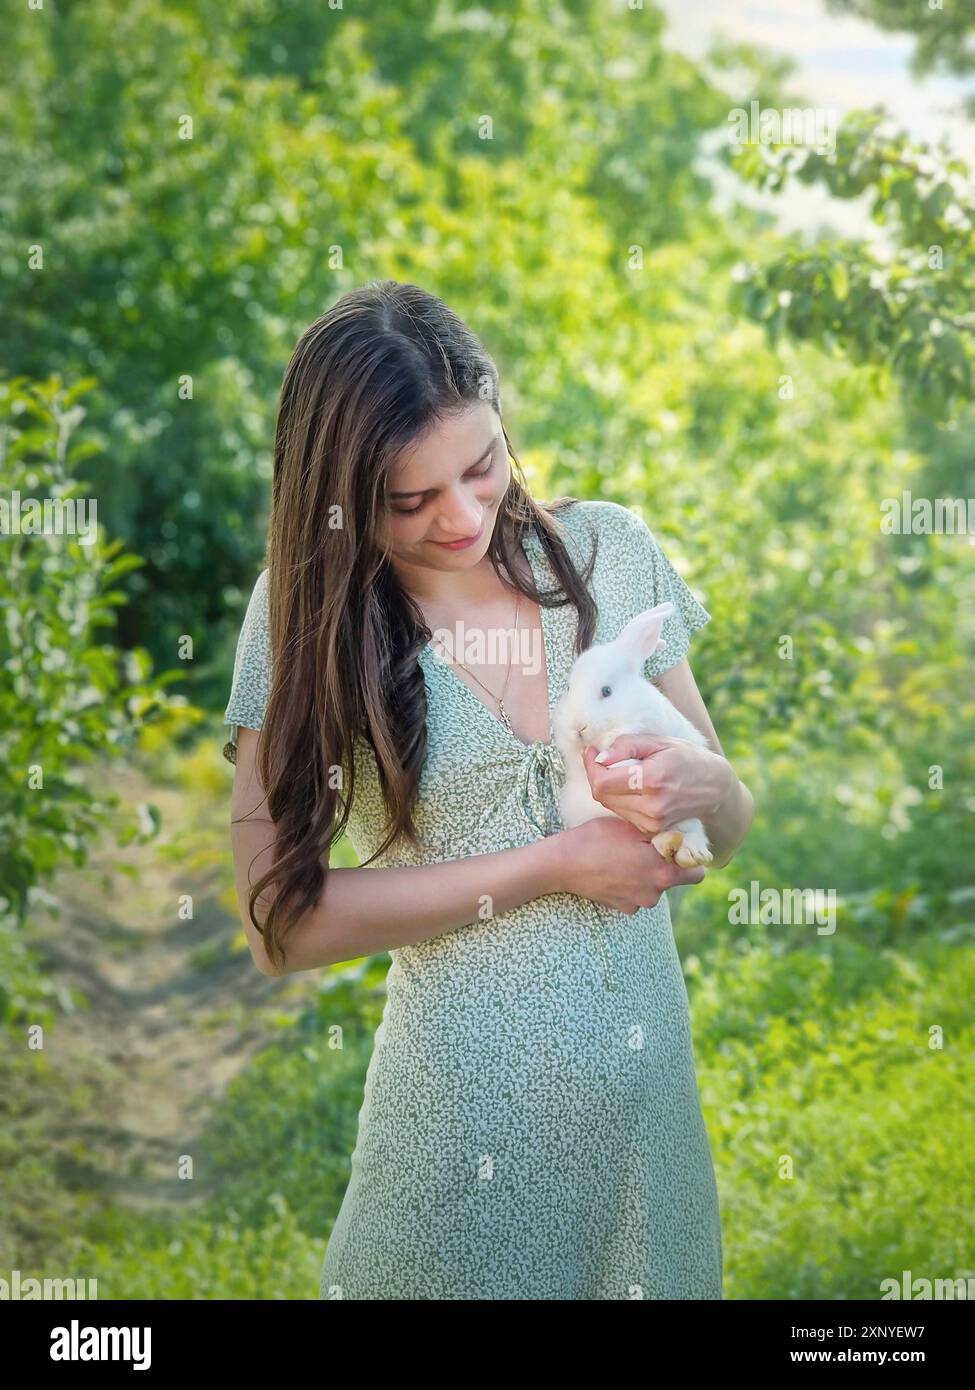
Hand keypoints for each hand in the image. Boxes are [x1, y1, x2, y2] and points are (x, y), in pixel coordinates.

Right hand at [554, 816, 705, 914]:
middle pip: (673, 878)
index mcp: (663, 872)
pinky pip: (636, 893)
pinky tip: (613, 870)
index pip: (696, 872)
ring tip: (624, 856)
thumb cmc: (597, 839)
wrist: (563, 864)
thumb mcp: (632, 827)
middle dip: (664, 864)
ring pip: (653, 885)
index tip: (677, 847)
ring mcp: (638, 903)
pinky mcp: (623, 907)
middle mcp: (655, 893)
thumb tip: (679, 832)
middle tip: (644, 847)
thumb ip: (661, 833)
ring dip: (645, 873)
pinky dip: (630, 883)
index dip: (689, 858)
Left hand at [581, 735, 734, 836]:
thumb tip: (599, 758)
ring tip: (620, 771)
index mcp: (652, 780)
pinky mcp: (652, 829)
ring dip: (607, 787)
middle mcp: (651, 806)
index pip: (603, 782)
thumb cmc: (686, 758)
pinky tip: (630, 787)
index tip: (592, 751)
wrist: (714, 788)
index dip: (590, 766)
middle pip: (602, 795)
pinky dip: (619, 798)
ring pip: (610, 805)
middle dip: (596, 775)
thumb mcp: (659, 741)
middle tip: (602, 758)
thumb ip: (626, 746)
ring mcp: (652, 822)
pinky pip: (622, 813)